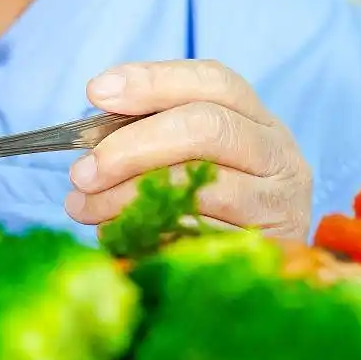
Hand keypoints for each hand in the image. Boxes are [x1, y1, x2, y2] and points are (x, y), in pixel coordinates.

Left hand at [64, 59, 312, 239]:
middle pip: (208, 127)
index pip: (213, 81)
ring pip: (202, 186)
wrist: (261, 278)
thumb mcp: (186, 161)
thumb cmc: (211, 206)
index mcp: (257, 119)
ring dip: (129, 195)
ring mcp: (279, 203)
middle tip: (82, 170)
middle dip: (133, 145)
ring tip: (84, 206)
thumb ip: (146, 139)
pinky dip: (151, 232)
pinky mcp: (269, 250)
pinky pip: (201, 236)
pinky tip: (118, 234)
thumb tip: (88, 144)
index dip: (153, 81)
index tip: (97, 92)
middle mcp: (278, 154)